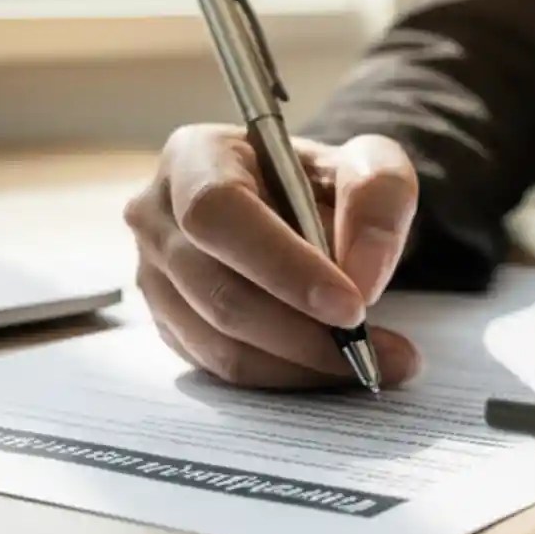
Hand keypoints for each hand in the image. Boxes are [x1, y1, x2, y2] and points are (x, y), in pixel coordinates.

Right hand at [124, 124, 421, 388]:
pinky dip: (287, 375)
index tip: (351, 306)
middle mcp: (158, 218)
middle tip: (377, 351)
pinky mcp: (172, 326)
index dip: (283, 266)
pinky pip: (226, 368)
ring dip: (304, 364)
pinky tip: (333, 367)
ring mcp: (157, 278)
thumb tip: (363, 278)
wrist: (305, 208)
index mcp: (194, 158)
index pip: (219, 214)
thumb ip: (377, 199)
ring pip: (223, 344)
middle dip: (306, 333)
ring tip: (373, 361)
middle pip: (221, 293)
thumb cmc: (327, 182)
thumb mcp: (370, 165)